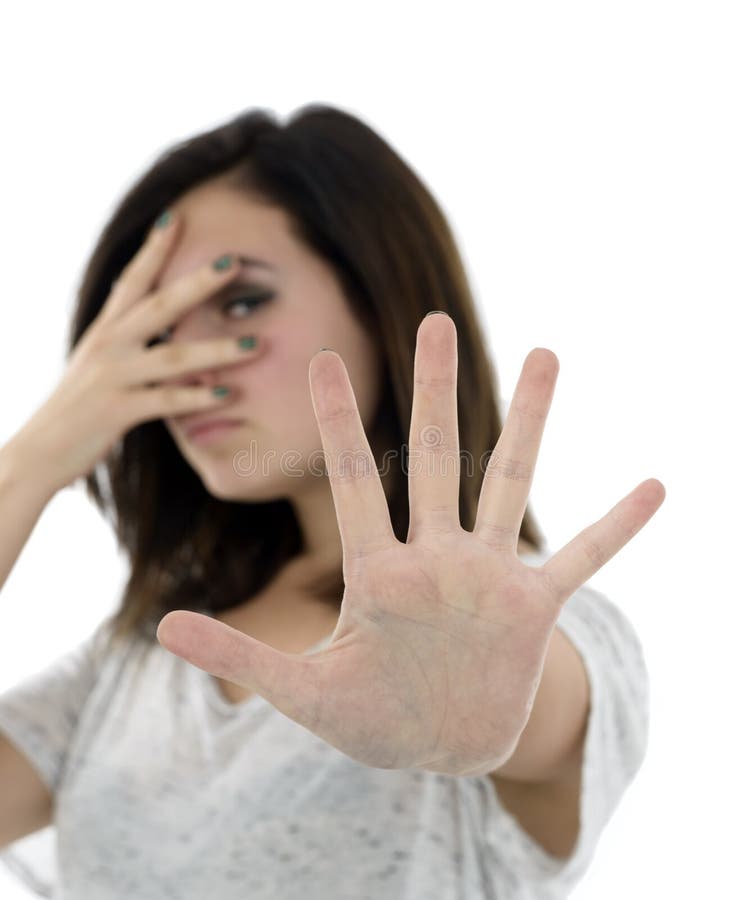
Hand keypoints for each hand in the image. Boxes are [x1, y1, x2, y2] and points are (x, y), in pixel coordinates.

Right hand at [6, 210, 255, 491]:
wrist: (38, 452)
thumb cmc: (76, 408)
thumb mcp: (97, 363)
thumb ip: (124, 339)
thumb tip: (153, 317)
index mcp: (105, 330)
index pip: (132, 279)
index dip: (153, 248)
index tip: (177, 215)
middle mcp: (108, 345)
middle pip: (159, 305)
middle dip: (198, 282)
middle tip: (234, 260)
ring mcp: (112, 377)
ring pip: (172, 356)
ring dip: (217, 348)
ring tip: (257, 343)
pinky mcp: (116, 412)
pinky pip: (164, 402)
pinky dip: (196, 397)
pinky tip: (227, 395)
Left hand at [156, 313, 664, 775]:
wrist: (438, 748)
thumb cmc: (369, 720)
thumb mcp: (302, 693)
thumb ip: (240, 654)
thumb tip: (162, 629)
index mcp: (378, 573)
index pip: (355, 480)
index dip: (341, 422)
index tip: (329, 359)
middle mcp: (435, 558)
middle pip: (435, 456)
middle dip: (434, 388)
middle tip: (433, 318)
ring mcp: (487, 577)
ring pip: (511, 482)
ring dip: (530, 421)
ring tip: (548, 353)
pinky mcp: (532, 608)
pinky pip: (583, 558)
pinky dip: (617, 528)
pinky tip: (656, 486)